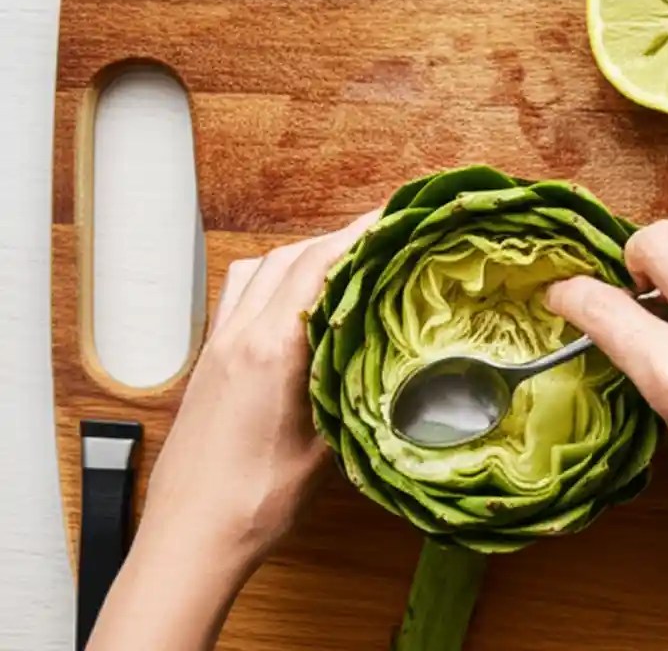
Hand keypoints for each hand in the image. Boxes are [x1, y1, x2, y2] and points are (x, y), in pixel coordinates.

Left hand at [88, 211, 376, 650]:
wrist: (192, 536)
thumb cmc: (254, 503)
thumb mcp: (328, 448)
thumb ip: (353, 394)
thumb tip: (388, 366)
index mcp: (272, 351)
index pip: (317, 267)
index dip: (357, 235)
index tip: (390, 217)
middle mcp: (239, 337)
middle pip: (288, 258)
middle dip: (335, 240)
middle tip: (378, 239)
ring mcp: (217, 348)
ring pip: (257, 272)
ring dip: (298, 257)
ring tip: (338, 264)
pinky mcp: (207, 364)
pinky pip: (236, 298)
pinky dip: (268, 282)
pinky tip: (291, 303)